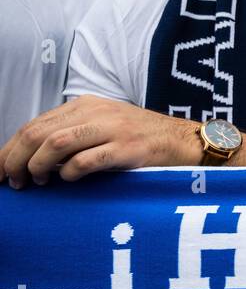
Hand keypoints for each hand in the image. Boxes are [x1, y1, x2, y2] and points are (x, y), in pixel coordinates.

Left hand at [0, 95, 200, 186]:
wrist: (185, 141)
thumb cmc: (142, 139)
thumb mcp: (104, 125)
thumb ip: (73, 134)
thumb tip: (32, 158)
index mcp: (86, 105)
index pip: (34, 124)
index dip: (10, 149)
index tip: (0, 170)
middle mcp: (96, 112)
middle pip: (38, 133)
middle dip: (16, 160)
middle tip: (13, 181)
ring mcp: (113, 129)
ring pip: (56, 143)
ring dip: (37, 166)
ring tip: (37, 182)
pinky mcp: (128, 148)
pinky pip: (86, 160)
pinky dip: (69, 173)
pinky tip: (69, 180)